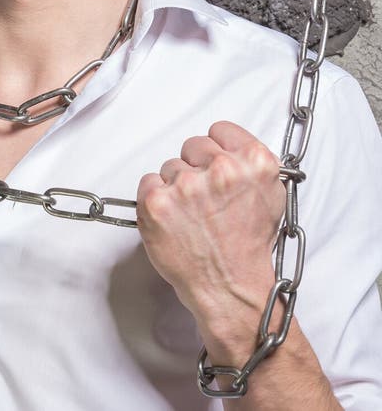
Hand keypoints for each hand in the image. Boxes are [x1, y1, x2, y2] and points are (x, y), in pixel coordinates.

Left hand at [136, 121, 284, 343]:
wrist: (230, 287)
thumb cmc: (248, 247)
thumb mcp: (271, 196)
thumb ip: (252, 163)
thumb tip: (232, 146)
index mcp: (255, 161)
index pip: (220, 130)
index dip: (217, 150)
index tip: (216, 169)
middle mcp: (223, 168)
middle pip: (193, 145)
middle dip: (196, 168)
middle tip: (205, 200)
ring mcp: (187, 184)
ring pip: (170, 165)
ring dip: (176, 187)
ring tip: (192, 216)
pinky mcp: (157, 201)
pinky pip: (148, 182)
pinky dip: (156, 200)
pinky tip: (174, 220)